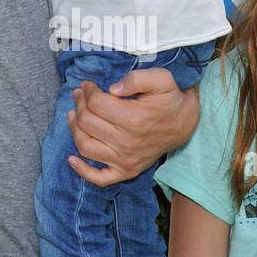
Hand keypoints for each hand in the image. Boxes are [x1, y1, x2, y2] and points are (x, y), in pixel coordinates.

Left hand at [65, 68, 199, 186]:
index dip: (88, 91)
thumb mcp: (161, 79)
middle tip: (80, 95)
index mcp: (133, 118)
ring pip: (85, 146)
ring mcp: (125, 160)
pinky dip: (82, 171)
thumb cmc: (170, 99)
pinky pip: (99, 178)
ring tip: (73, 115)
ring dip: (74, 129)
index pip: (96, 103)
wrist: (184, 123)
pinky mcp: (126, 171)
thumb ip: (136, 78)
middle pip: (87, 122)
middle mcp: (127, 142)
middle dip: (79, 104)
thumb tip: (112, 88)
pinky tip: (71, 159)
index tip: (88, 85)